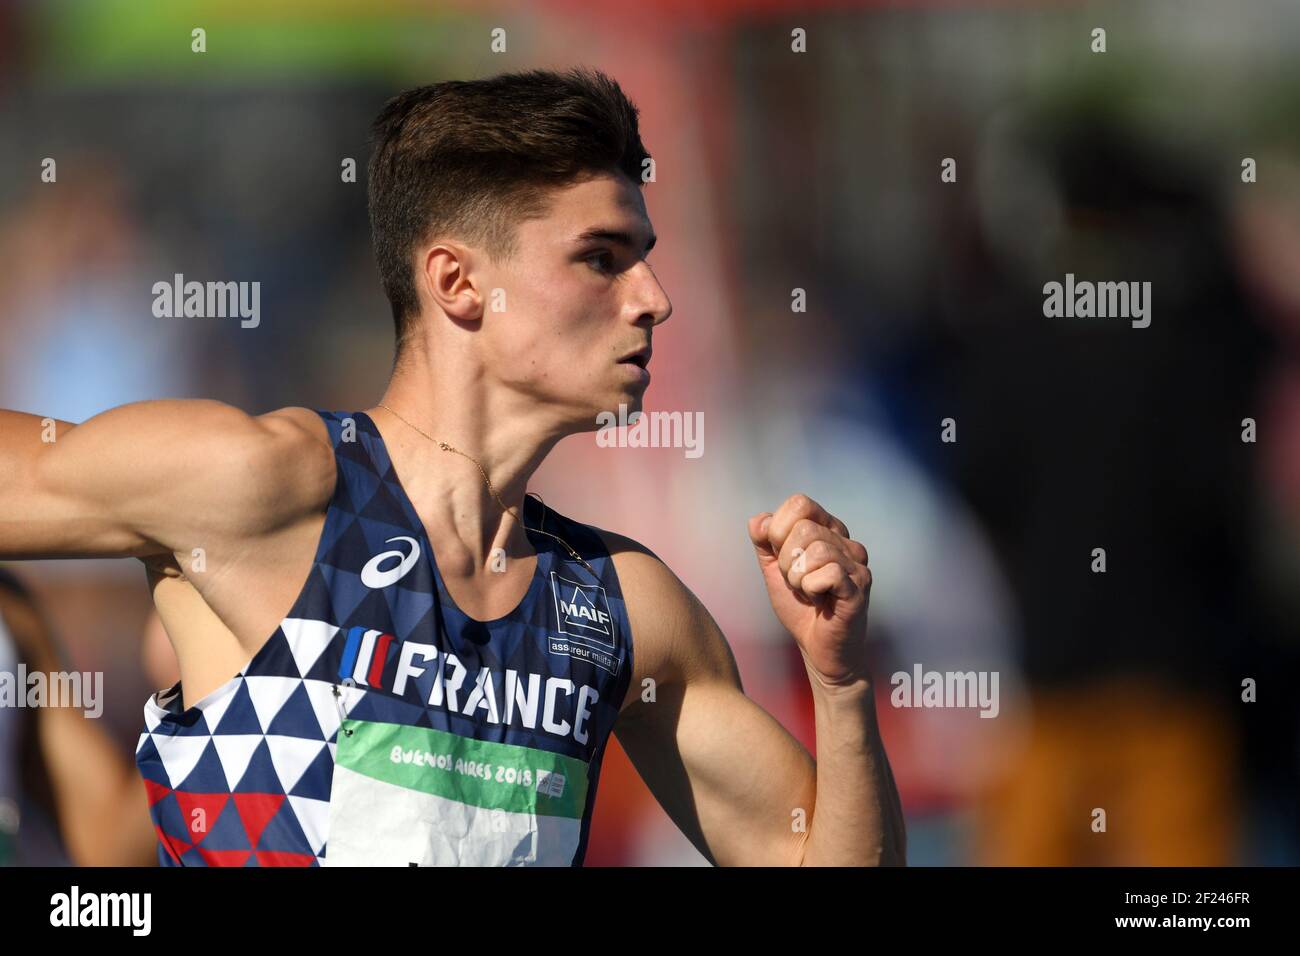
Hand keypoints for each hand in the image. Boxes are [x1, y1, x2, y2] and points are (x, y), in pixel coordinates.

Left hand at [748, 494, 871, 689]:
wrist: (817, 649)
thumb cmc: (800, 607)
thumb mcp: (774, 569)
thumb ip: (764, 542)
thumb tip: (759, 520)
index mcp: (828, 530)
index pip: (800, 503)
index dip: (779, 529)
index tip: (782, 557)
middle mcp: (846, 541)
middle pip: (804, 528)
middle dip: (786, 561)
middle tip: (796, 582)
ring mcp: (857, 563)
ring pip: (814, 551)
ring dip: (798, 579)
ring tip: (808, 593)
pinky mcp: (859, 587)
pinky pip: (826, 574)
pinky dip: (811, 590)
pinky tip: (819, 601)